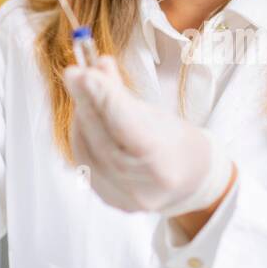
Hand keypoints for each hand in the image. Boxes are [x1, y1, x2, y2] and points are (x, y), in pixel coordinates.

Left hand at [64, 55, 234, 218]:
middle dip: (86, 102)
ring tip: (85, 93)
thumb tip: (96, 67)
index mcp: (165, 163)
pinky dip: (82, 137)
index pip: (128, 126)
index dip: (105, 99)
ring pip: (88, 150)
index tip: (86, 74)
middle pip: (103, 138)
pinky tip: (86, 120)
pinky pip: (85, 163)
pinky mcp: (110, 200)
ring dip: (82, 117)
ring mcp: (124, 197)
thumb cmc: (178, 143)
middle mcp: (143, 187)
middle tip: (74, 73)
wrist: (192, 182)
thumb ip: (124, 95)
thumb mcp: (159, 114)